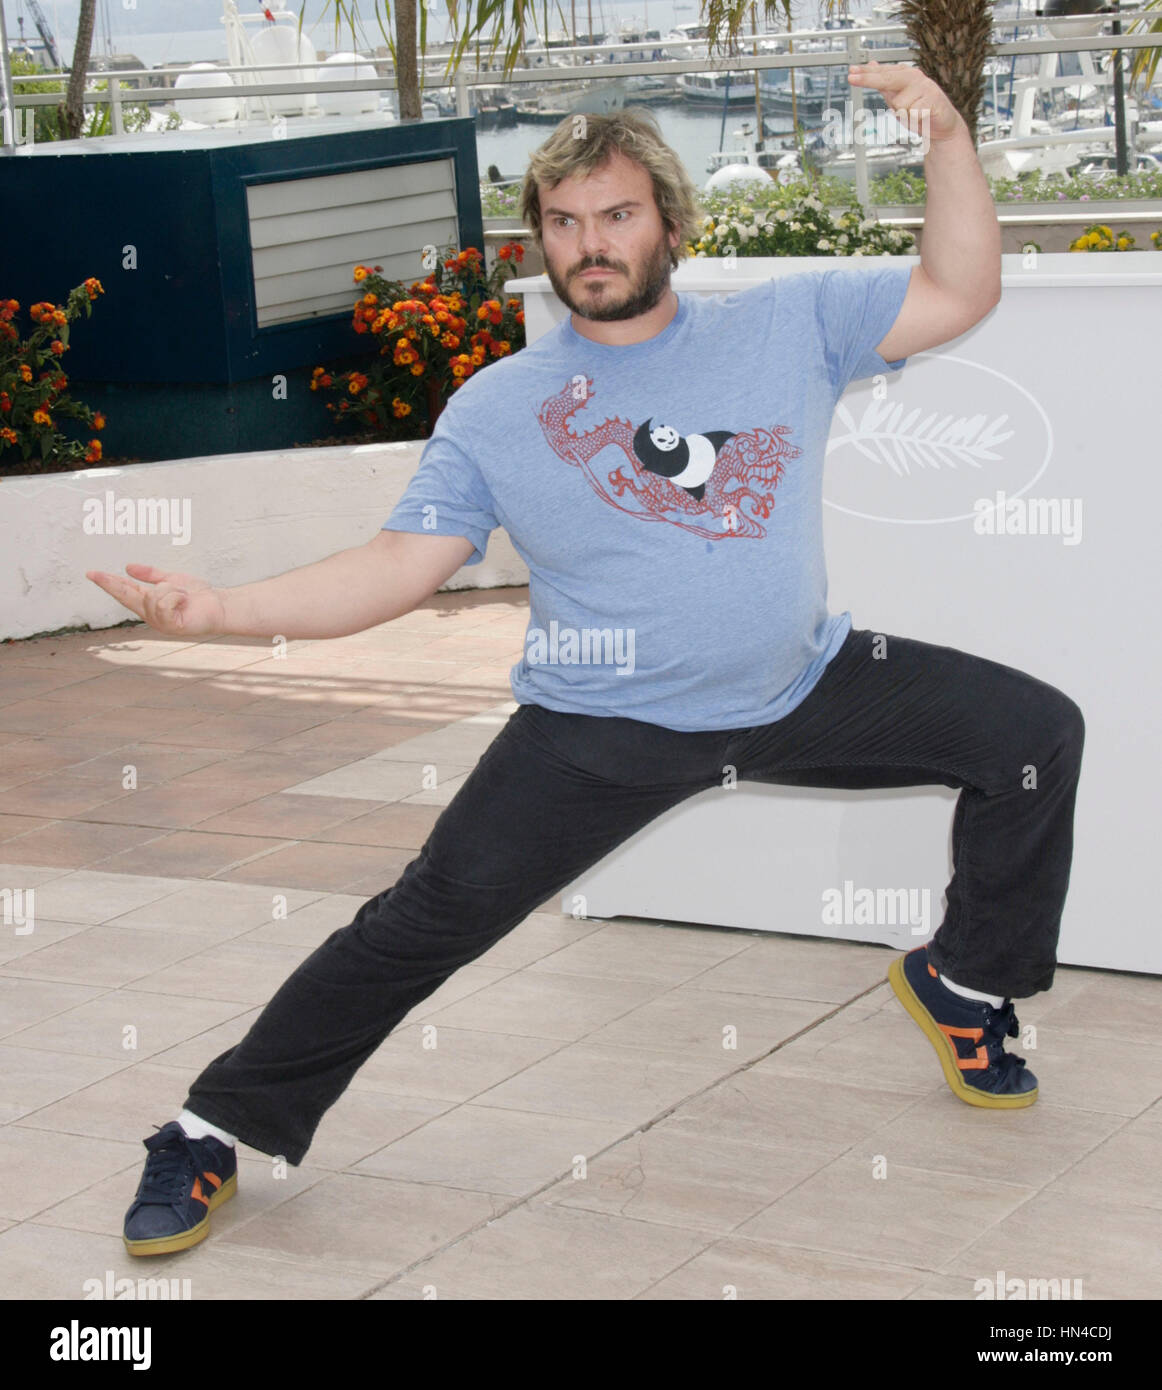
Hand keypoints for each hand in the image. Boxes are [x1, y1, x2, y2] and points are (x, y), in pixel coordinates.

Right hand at [86, 563, 227, 637]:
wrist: (220, 606)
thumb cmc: (198, 596)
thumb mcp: (171, 580)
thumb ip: (151, 575)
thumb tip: (128, 567)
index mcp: (149, 604)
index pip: (124, 591)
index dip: (108, 582)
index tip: (91, 573)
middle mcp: (150, 615)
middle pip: (126, 595)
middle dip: (111, 583)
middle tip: (91, 572)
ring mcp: (160, 623)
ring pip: (154, 595)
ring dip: (173, 590)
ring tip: (184, 596)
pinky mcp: (171, 626)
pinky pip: (165, 602)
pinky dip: (178, 596)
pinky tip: (185, 601)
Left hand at [848, 59, 964, 142]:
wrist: (942, 124)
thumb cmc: (918, 110)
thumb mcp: (897, 96)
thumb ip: (884, 82)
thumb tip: (871, 63)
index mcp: (904, 75)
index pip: (882, 73)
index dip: (865, 73)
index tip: (850, 72)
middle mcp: (914, 77)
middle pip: (887, 79)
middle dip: (869, 79)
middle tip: (850, 77)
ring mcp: (925, 87)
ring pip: (899, 105)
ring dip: (904, 115)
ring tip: (914, 114)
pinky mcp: (933, 100)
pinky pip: (912, 113)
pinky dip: (914, 119)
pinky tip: (923, 116)